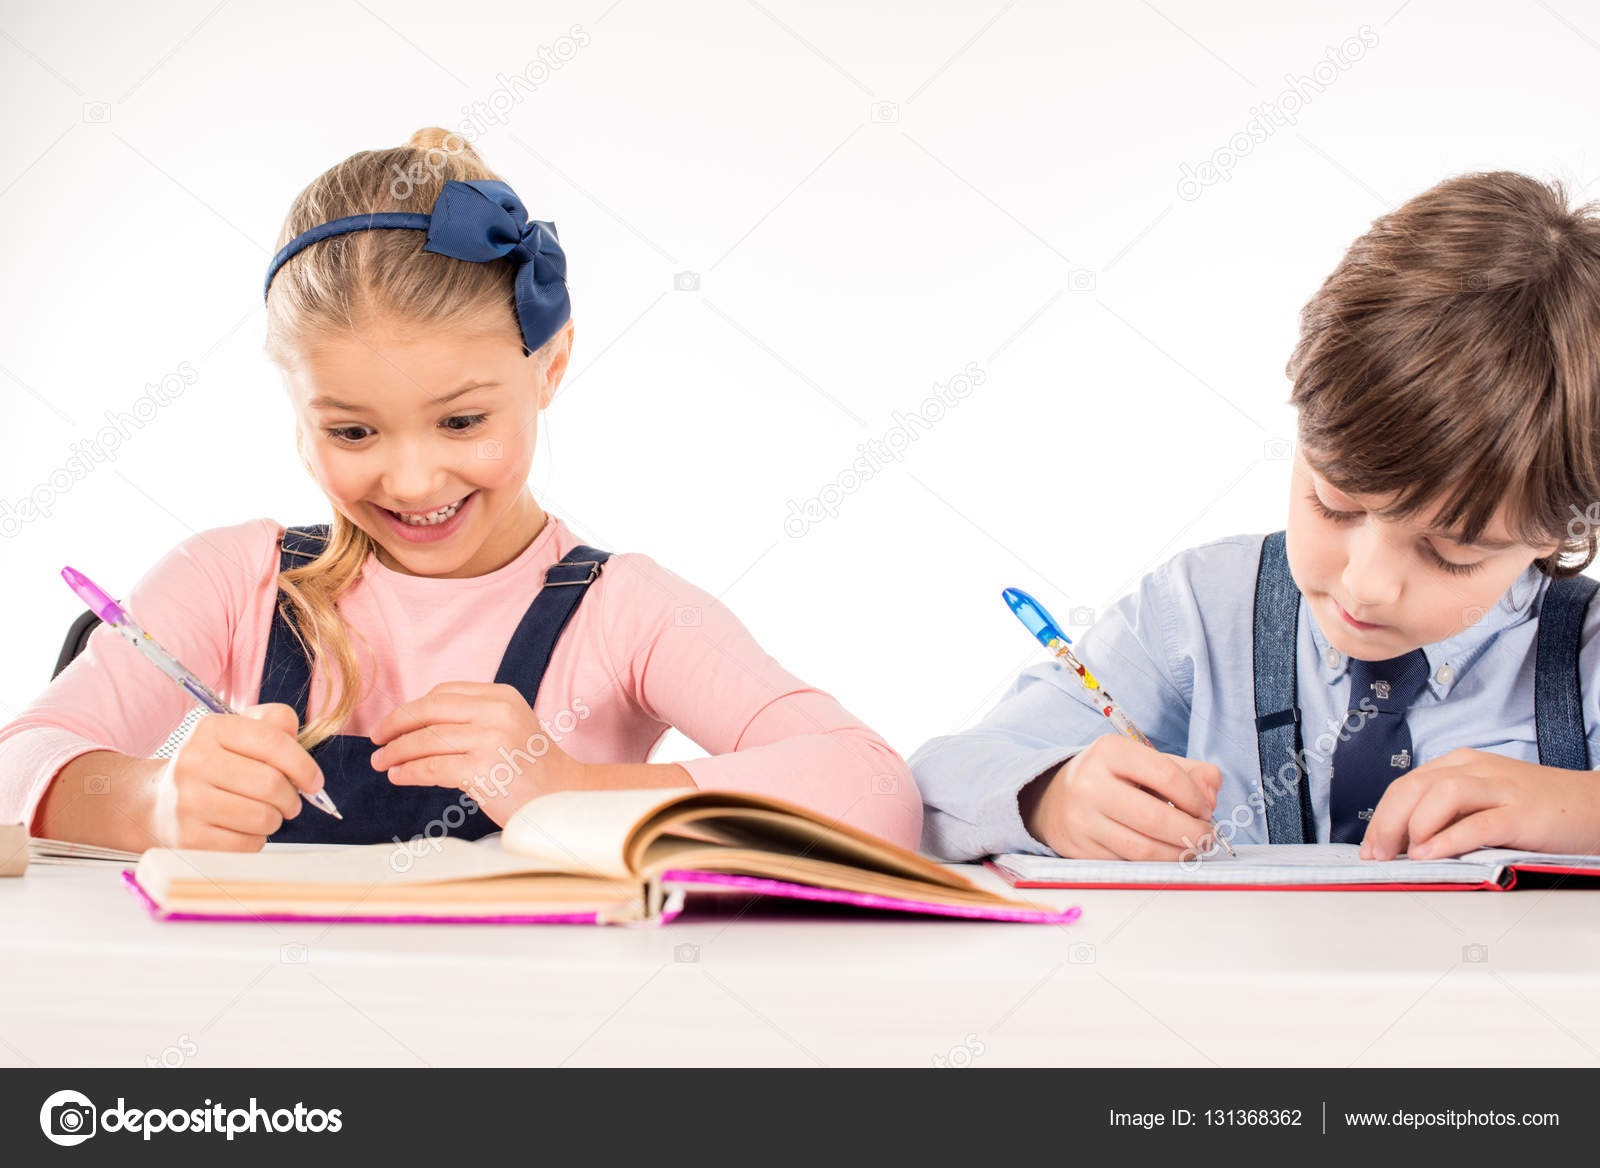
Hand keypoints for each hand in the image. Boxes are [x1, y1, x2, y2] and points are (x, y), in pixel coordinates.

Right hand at [149, 703, 322, 850]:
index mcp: (210, 729)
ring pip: (263, 817)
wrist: (159, 803)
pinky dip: (256, 839)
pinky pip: (247, 844)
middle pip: (272, 784)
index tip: (314, 782)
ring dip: (275, 819)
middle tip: (289, 801)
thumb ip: (274, 722)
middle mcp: (193, 762)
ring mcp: (187, 802)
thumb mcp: (240, 732)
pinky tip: (242, 829)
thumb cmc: (214, 765)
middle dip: (292, 797)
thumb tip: (294, 735)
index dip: (304, 765)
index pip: (272, 742)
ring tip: (264, 813)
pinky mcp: (188, 838)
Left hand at [369, 682, 581, 826]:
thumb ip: (473, 717)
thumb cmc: (531, 767)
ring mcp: (490, 740)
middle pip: (429, 710)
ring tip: (381, 762)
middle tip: (377, 739)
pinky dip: (408, 772)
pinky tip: (398, 775)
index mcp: (502, 696)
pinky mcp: (482, 770)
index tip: (395, 722)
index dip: (413, 707)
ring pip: (426, 740)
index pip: (444, 692)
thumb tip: (416, 724)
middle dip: (396, 724)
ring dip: (396, 751)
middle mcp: (496, 712)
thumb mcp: (509, 726)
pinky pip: (431, 768)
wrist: (563, 797)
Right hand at [1019, 733, 1221, 860]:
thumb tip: (1211, 797)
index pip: (1166, 775)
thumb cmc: (1112, 778)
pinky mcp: (1079, 849)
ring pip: (1143, 849)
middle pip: (1155, 818)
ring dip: (1177, 854)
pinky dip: (1153, 863)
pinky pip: (1127, 863)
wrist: (1055, 798)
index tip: (1206, 809)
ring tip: (1191, 849)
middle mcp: (1090, 784)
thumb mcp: (1145, 761)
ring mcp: (1081, 820)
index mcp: (1109, 752)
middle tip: (1206, 837)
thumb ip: (1188, 771)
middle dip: (1192, 833)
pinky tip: (1163, 854)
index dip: (1196, 798)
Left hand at [1360, 748, 1599, 859]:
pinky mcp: (1523, 813)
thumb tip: (1404, 843)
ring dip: (1414, 826)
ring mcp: (1501, 789)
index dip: (1381, 816)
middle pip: (1415, 786)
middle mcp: (1477, 769)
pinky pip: (1479, 823)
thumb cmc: (1535, 808)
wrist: (1595, 806)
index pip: (1406, 784)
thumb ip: (1448, 812)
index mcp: (1461, 765)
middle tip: (1378, 855)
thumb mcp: (1483, 800)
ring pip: (1442, 794)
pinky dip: (1449, 839)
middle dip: (1387, 822)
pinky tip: (1432, 855)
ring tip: (1403, 854)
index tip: (1370, 847)